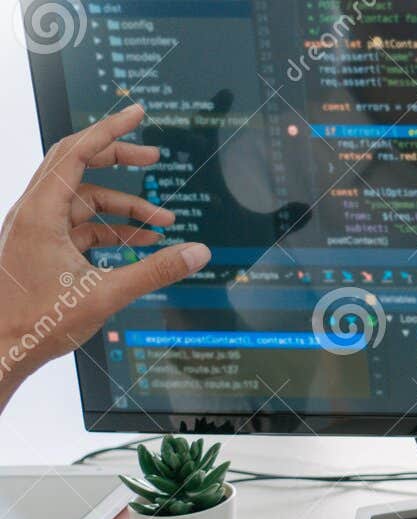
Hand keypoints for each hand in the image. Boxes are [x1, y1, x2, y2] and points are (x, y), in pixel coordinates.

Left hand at [0, 105, 209, 400]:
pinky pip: (82, 228)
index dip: (111, 130)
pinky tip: (140, 246)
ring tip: (163, 225)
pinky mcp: (43, 250)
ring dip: (123, 208)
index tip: (137, 114)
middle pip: (78, 166)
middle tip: (154, 158)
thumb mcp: (104, 295)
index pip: (77, 152)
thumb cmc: (35, 322)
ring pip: (84, 202)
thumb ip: (155, 271)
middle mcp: (35, 213)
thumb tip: (197, 252)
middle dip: (118, 160)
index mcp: (41, 212)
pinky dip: (112, 231)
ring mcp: (37, 231)